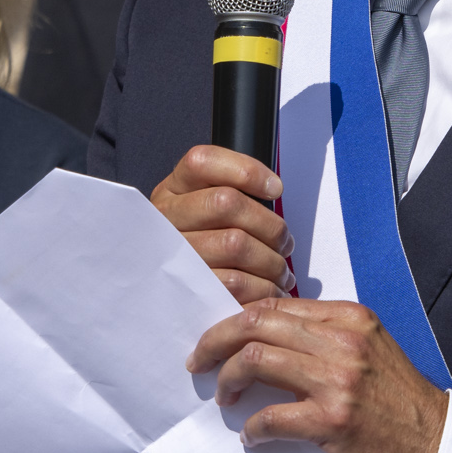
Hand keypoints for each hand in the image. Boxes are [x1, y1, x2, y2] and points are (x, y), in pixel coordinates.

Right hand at [152, 146, 289, 304]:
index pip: (202, 162)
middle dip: (270, 225)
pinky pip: (233, 282)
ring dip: (272, 261)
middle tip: (285, 243)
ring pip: (234, 244)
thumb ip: (235, 194)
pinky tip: (271, 289)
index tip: (275, 189)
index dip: (246, 171)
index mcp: (174, 190)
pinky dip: (263, 288)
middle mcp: (166, 217)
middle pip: (227, 203)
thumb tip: (273, 188)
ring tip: (281, 271)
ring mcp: (170, 252)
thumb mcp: (207, 208)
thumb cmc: (203, 245)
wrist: (168, 290)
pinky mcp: (182, 288)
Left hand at [190, 297, 446, 452]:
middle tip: (200, 363)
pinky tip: (253, 436)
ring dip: (228, 380)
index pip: (275, 304)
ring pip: (255, 359)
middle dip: (215, 341)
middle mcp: (344, 341)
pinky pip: (270, 416)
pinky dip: (252, 427)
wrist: (436, 443)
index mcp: (351, 318)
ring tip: (225, 397)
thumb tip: (266, 337)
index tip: (216, 340)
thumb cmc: (399, 400)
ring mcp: (339, 380)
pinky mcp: (333, 420)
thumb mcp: (369, 349)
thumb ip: (325, 337)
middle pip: (255, 323)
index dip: (234, 320)